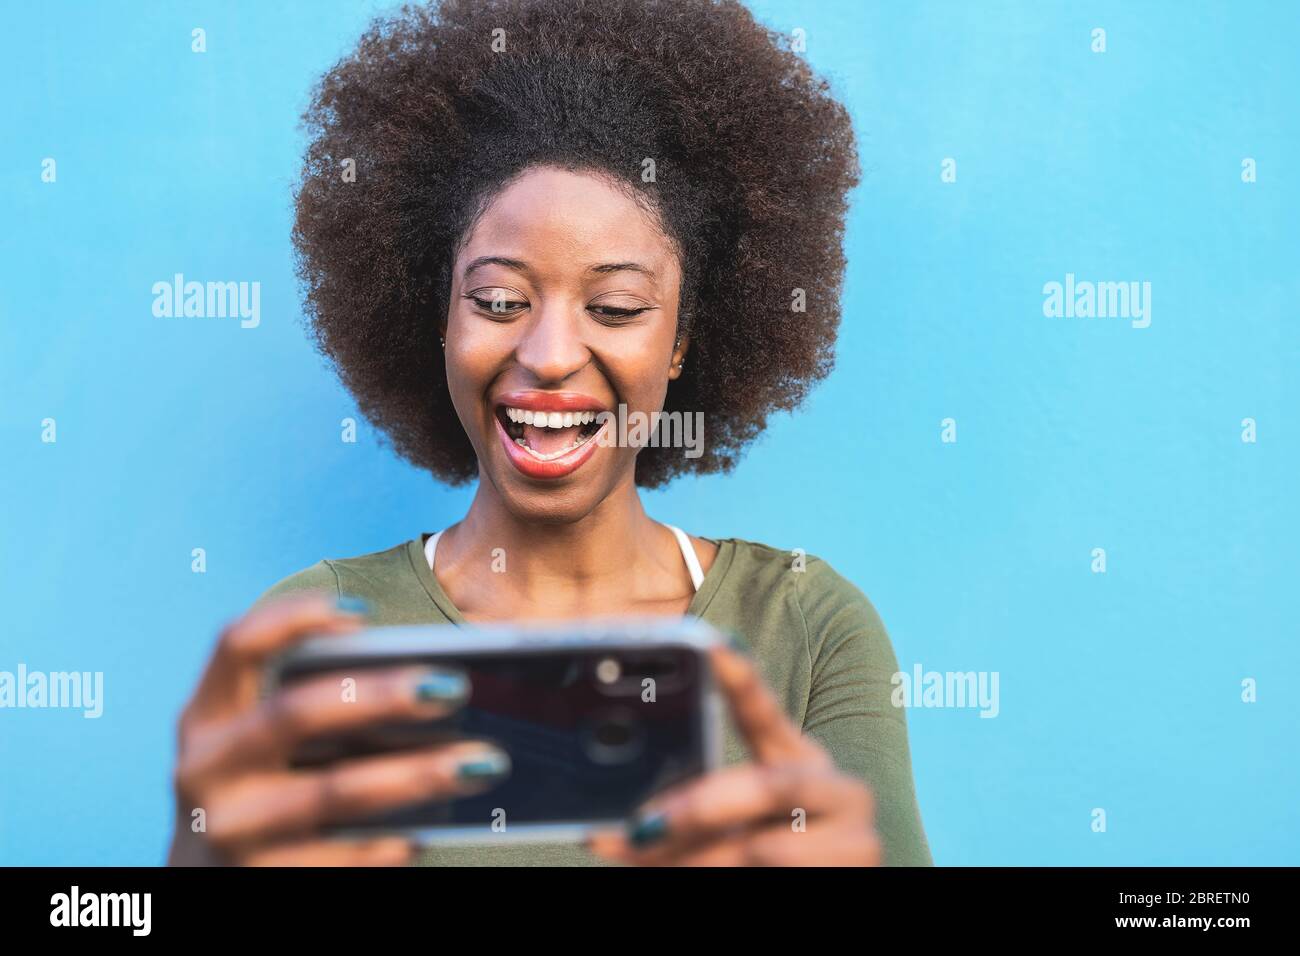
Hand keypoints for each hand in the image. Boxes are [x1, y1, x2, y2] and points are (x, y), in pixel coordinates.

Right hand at [167, 593, 507, 865]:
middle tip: (453, 686)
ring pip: (333, 791)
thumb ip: (321, 698)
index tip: (363, 613)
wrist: (211, 880)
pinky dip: (391, 844)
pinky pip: (341, 858)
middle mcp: (206, 766)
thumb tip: (428, 670)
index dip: (295, 618)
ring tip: (482, 763)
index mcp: (209, 712)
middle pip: (297, 713)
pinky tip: (430, 829)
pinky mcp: (259, 881)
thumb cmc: (267, 782)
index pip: (237, 644)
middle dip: (382, 696)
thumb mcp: (268, 737)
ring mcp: (228, 829)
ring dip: (416, 774)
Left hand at [587, 645, 880, 865]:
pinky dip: (739, 882)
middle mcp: (837, 785)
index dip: (740, 679)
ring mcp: (857, 828)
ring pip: (767, 845)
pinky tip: (724, 880)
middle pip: (769, 785)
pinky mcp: (865, 864)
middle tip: (644, 825)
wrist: (818, 897)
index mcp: (795, 760)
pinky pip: (782, 872)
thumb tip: (599, 835)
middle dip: (701, 809)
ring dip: (706, 864)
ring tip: (664, 864)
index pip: (763, 711)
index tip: (714, 646)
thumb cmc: (760, 865)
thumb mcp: (721, 835)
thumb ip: (675, 826)